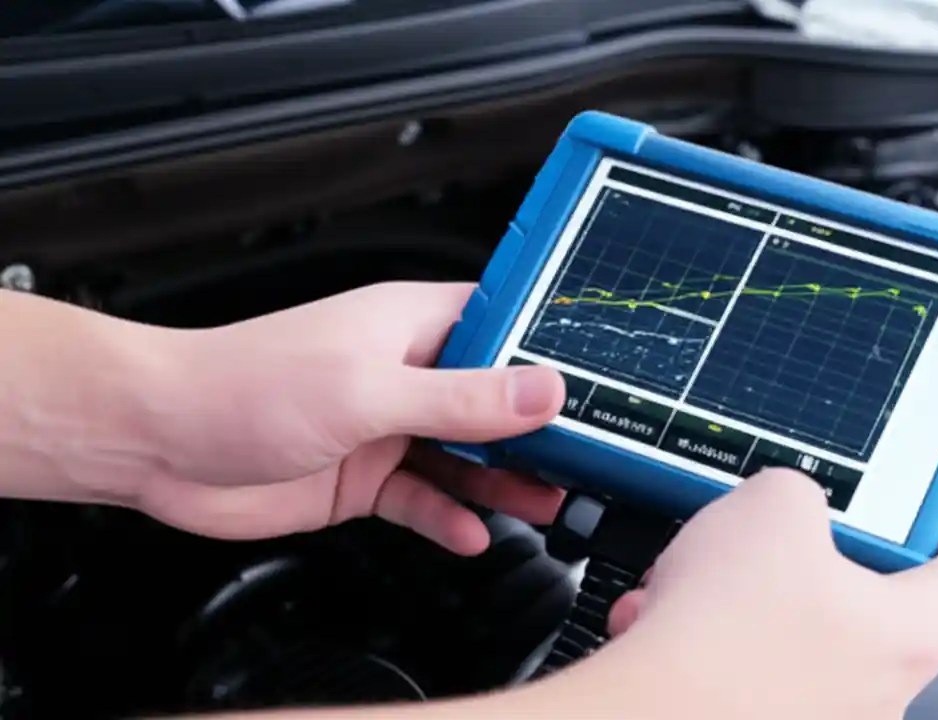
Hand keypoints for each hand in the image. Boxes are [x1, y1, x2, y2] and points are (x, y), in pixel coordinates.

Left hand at [129, 282, 565, 551]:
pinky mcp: (363, 476)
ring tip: (546, 502)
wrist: (159, 441)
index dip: (549, 350)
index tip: (593, 382)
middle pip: (492, 399)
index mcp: (411, 323)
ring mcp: (385, 426)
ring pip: (464, 455)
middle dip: (535, 430)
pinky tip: (473, 532)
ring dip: (503, 479)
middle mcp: (405, 371)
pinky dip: (450, 516)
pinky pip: (424, 498)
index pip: (502, 324)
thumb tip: (542, 391)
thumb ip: (462, 398)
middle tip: (582, 457)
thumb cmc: (244, 385)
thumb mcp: (370, 391)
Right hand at [553, 470, 937, 718]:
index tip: (926, 528)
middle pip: (869, 609)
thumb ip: (802, 495)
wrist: (645, 715)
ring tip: (696, 592)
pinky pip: (747, 679)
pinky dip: (709, 649)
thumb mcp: (773, 504)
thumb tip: (790, 509)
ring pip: (793, 642)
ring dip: (743, 609)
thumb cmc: (723, 636)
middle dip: (805, 570)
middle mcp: (879, 695)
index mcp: (910, 632)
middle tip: (770, 551)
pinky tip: (667, 628)